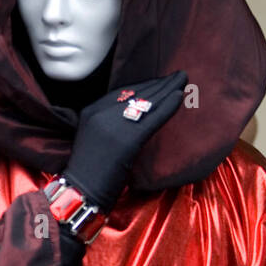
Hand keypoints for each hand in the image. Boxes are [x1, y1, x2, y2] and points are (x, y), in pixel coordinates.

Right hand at [62, 70, 187, 207]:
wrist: (82, 190)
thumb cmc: (89, 172)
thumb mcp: (95, 139)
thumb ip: (109, 125)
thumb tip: (133, 118)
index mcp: (91, 111)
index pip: (123, 91)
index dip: (145, 85)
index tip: (161, 81)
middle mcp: (100, 112)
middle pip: (136, 92)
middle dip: (159, 83)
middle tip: (179, 75)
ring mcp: (112, 125)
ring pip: (146, 101)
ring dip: (167, 89)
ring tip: (183, 79)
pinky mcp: (126, 139)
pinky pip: (151, 118)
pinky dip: (167, 107)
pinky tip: (179, 97)